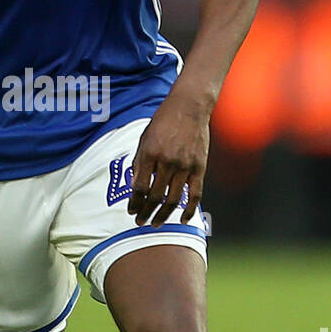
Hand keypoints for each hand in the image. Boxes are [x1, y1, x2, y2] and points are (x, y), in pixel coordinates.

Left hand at [127, 93, 210, 226]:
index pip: (139, 187)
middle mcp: (166, 161)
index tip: (131, 211)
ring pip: (173, 200)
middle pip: (154, 197)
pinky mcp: (199, 168)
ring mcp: (184, 166)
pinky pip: (194, 194)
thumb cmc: (163, 122)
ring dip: (162, 215)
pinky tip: (182, 220)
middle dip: (145, 213)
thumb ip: (139, 162)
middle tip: (139, 222)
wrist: (189, 107)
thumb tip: (135, 186)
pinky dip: (189, 210)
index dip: (134, 203)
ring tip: (155, 224)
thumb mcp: (144, 138)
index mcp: (149, 154)